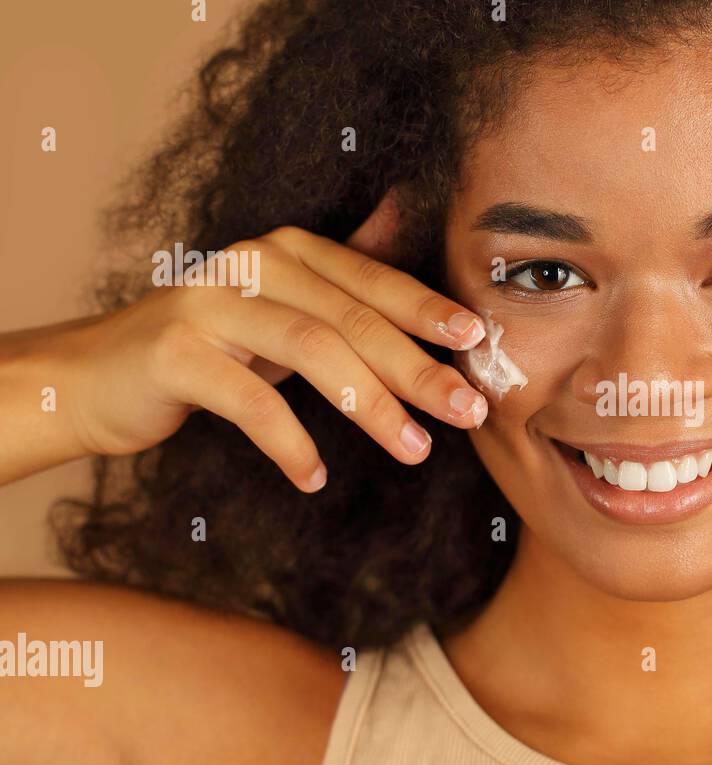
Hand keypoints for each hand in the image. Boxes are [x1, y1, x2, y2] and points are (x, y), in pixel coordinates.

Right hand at [58, 200, 489, 491]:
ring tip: (415, 450)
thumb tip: (406, 209)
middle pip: (353, 318)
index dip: (428, 311)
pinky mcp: (175, 352)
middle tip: (469, 412)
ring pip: (312, 351)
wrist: (100, 374)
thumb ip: (343, 274)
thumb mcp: (283, 305)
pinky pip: (249, 402)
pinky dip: (289, 443)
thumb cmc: (214, 345)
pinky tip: (315, 478)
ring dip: (372, 406)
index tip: (481, 344)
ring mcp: (209, 303)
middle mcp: (252, 263)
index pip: (373, 280)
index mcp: (288, 250)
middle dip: (419, 368)